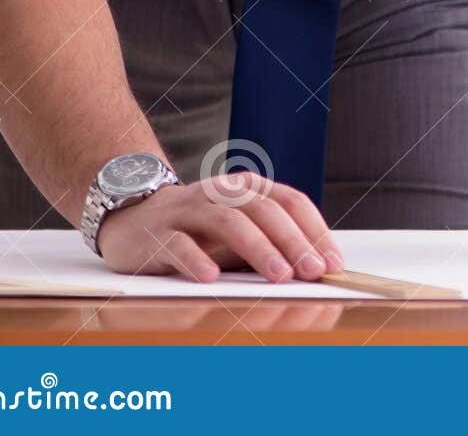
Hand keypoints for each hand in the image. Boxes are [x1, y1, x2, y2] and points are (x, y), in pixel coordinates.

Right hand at [95, 173, 343, 282]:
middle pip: (265, 211)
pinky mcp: (158, 232)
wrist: (134, 220)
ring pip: (229, 222)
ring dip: (259, 249)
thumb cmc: (200, 232)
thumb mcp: (241, 233)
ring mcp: (189, 209)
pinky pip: (179, 244)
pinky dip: (197, 260)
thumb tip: (318, 271)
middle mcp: (222, 192)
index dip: (315, 230)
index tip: (333, 262)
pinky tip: (212, 279)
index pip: (290, 201)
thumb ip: (272, 244)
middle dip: (294, 242)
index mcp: (249, 188)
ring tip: (280, 276)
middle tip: (313, 271)